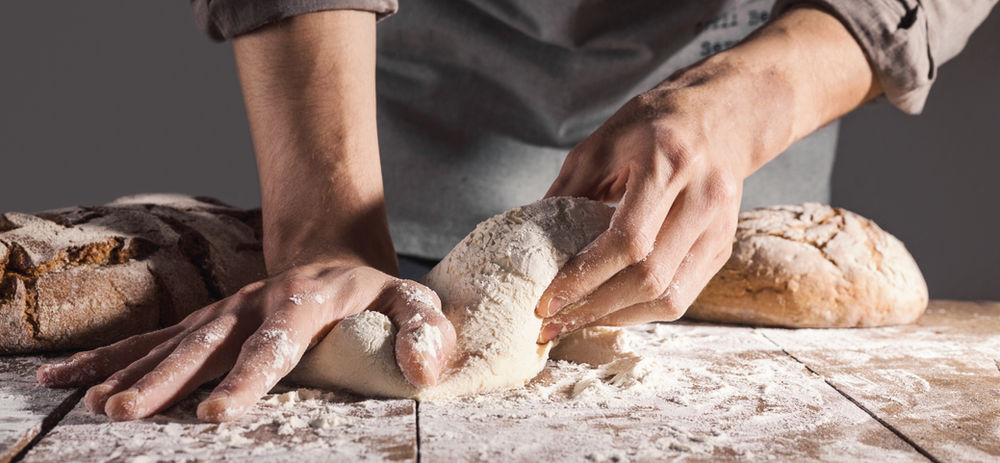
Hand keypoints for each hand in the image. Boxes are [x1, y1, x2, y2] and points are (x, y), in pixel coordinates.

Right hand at [37, 261, 455, 421]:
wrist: (334, 254)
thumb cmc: (373, 292)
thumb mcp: (410, 302)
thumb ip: (422, 331)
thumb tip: (426, 373)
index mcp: (302, 305)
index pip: (272, 346)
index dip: (244, 380)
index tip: (214, 414)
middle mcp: (252, 306)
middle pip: (205, 345)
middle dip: (166, 378)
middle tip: (129, 410)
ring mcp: (222, 313)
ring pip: (169, 342)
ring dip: (129, 369)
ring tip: (92, 402)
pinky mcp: (205, 321)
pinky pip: (152, 338)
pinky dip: (108, 356)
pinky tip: (65, 378)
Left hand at [535, 80, 743, 341]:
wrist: (723, 113)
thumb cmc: (656, 122)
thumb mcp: (603, 141)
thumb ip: (569, 190)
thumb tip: (535, 242)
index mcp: (670, 163)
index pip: (628, 240)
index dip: (584, 277)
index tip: (548, 299)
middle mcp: (703, 198)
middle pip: (650, 278)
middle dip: (595, 308)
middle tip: (554, 323)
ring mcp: (720, 226)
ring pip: (671, 298)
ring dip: (618, 317)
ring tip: (577, 322)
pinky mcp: (724, 246)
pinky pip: (683, 295)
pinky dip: (642, 309)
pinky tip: (610, 309)